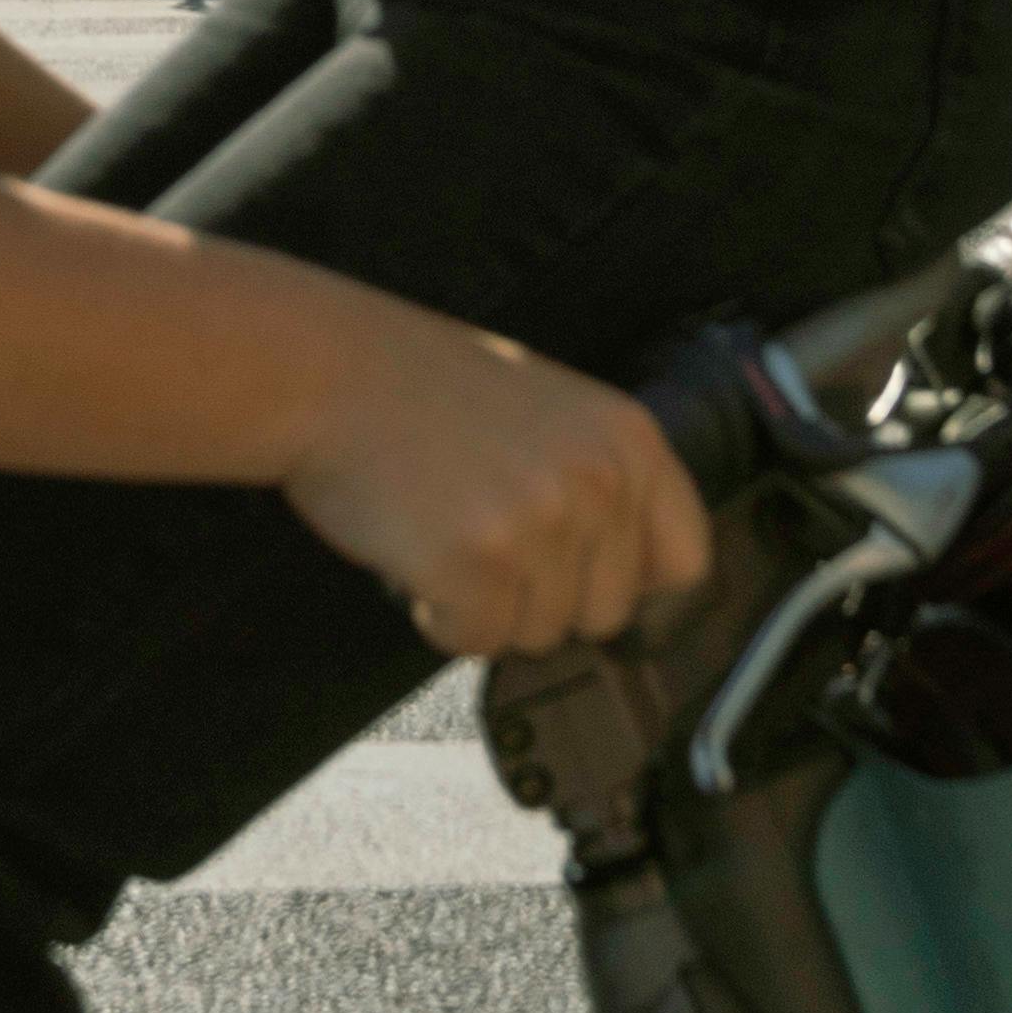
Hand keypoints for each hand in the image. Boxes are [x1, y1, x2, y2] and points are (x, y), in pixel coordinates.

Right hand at [279, 339, 713, 658]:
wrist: (324, 372)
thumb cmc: (419, 389)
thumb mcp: (549, 408)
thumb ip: (601, 478)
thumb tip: (634, 578)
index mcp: (629, 438)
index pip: (687, 559)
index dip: (634, 585)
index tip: (591, 584)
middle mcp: (599, 480)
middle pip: (607, 613)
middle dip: (544, 598)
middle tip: (484, 537)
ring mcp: (540, 522)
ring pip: (539, 634)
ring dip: (486, 605)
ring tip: (444, 532)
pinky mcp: (477, 564)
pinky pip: (475, 640)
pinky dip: (439, 616)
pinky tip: (415, 553)